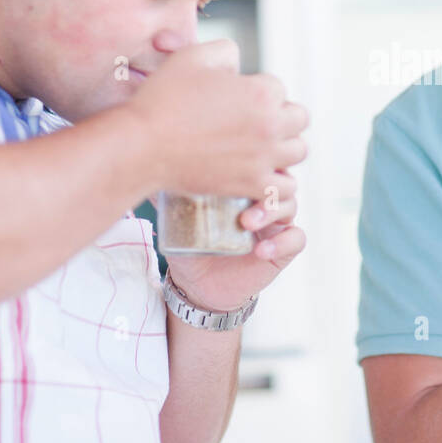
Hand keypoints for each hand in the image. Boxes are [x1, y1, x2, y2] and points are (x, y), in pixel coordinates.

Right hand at [123, 39, 308, 199]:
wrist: (143, 146)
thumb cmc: (164, 99)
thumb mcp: (194, 56)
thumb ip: (226, 52)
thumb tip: (239, 62)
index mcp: (261, 93)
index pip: (279, 87)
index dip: (259, 90)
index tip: (239, 99)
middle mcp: (270, 126)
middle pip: (299, 118)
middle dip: (281, 115)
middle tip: (256, 120)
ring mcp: (263, 158)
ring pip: (299, 151)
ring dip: (285, 145)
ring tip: (264, 145)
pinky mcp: (252, 185)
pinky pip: (286, 188)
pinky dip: (280, 182)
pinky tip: (263, 174)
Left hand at [166, 171, 304, 310]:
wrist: (200, 283)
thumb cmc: (190, 242)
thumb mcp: (177, 215)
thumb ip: (167, 193)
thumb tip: (145, 169)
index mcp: (243, 182)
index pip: (256, 160)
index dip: (249, 159)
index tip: (227, 168)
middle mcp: (264, 196)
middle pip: (278, 175)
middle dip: (262, 181)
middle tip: (237, 189)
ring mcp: (277, 221)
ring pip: (289, 203)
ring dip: (271, 210)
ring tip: (247, 223)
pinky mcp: (284, 247)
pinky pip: (296, 238)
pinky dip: (281, 242)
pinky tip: (260, 250)